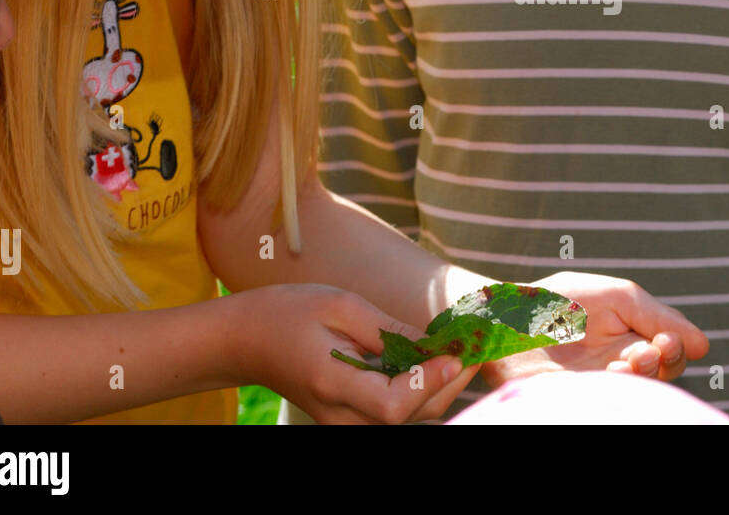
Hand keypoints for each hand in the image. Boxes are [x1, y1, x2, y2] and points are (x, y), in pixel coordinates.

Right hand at [233, 284, 479, 423]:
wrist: (249, 341)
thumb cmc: (290, 313)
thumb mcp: (340, 306)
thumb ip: (389, 330)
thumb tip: (437, 343)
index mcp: (330, 383)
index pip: (392, 404)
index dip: (430, 382)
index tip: (457, 353)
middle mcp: (340, 416)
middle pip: (411, 415)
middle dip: (451, 381)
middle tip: (479, 344)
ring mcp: (346, 423)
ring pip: (411, 418)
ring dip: (443, 386)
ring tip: (467, 348)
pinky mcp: (353, 420)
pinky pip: (400, 413)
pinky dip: (425, 389)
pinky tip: (440, 360)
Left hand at [478, 271, 707, 387]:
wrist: (503, 316)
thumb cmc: (557, 301)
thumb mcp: (616, 296)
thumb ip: (657, 316)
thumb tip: (702, 346)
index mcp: (631, 338)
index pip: (669, 353)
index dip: (674, 350)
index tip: (665, 343)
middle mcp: (619, 365)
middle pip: (659, 377)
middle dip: (659, 366)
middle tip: (642, 354)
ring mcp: (598, 386)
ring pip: (636, 393)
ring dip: (638, 381)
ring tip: (622, 364)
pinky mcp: (574, 401)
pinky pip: (607, 406)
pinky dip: (615, 393)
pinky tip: (608, 377)